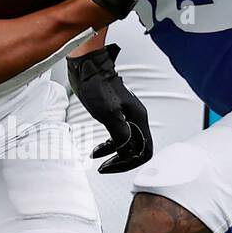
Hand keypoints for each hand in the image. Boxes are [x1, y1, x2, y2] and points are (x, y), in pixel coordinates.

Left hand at [67, 43, 152, 173]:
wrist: (87, 66)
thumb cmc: (97, 84)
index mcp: (138, 118)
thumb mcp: (109, 114)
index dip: (129, 162)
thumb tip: (127, 154)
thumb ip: (120, 135)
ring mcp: (126, 115)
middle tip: (104, 166)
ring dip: (113, 153)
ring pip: (126, 143)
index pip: (144, 150)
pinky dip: (108, 144)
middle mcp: (136, 118)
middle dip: (121, 160)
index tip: (111, 165)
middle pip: (137, 148)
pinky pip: (118, 135)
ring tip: (96, 156)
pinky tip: (96, 148)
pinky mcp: (116, 113)